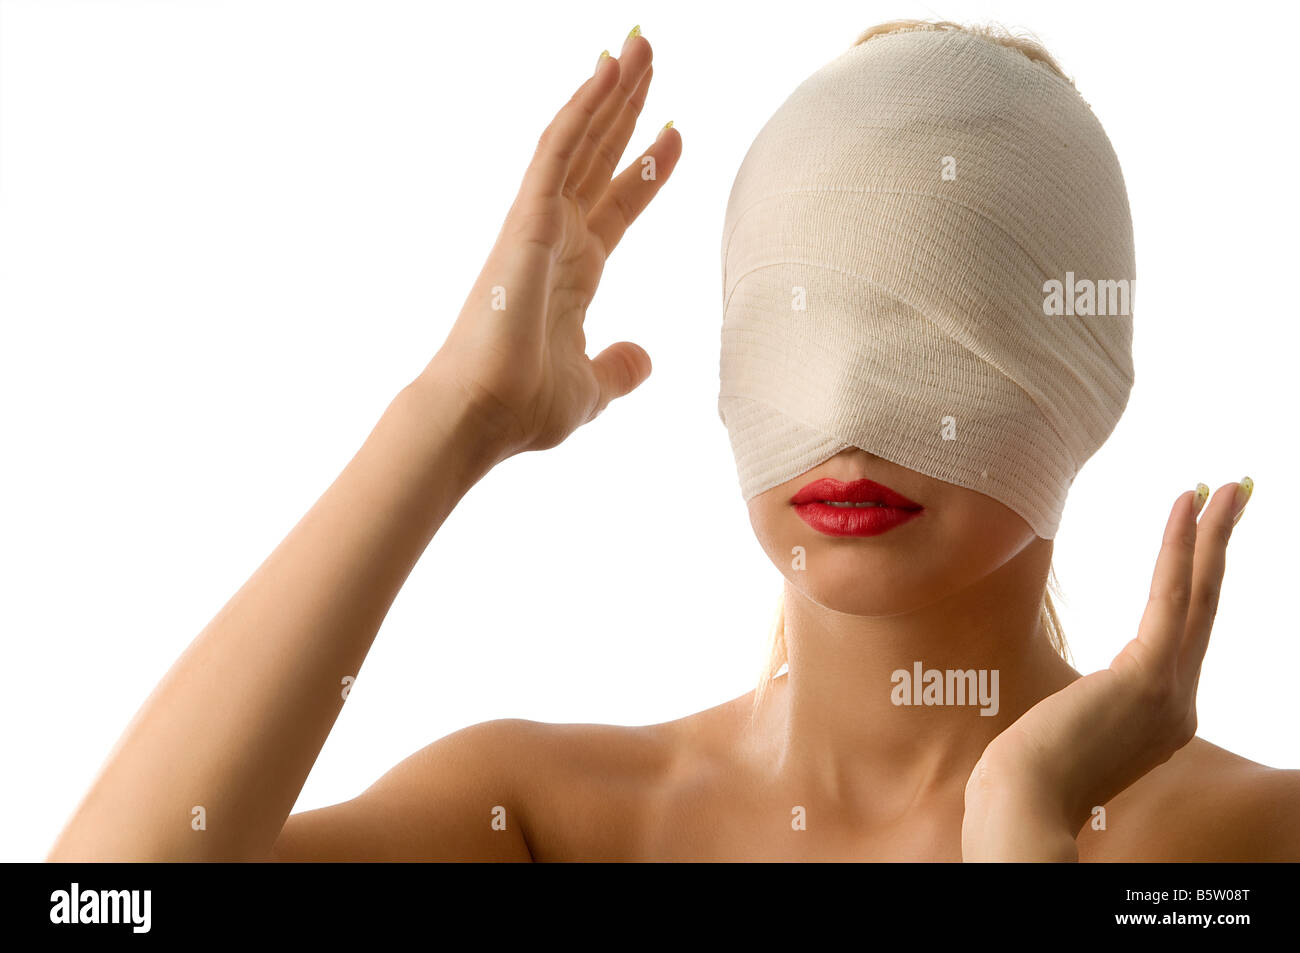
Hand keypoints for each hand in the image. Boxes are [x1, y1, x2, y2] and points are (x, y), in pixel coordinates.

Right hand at [424, 31, 678, 455]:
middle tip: (650, 60)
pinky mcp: (526, 220)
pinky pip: (557, 151)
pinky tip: (607, 72)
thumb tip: (643, 358)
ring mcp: (538, 224)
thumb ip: (618, 368)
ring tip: (638, 45)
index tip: (676, 134)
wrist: (483, 415)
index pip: (617, 205)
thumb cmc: (523, 407)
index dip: (646, 169)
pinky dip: (582, 110)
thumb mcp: (592, 388)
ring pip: (579, 141)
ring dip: (609, 92)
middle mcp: (556, 238)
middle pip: (599, 158)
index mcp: (574, 271)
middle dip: (627, 111)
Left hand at [963, 478, 1254, 859]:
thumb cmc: (1028, 773)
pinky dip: (1179, 546)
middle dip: (1219, 549)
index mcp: (1161, 719)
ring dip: (1212, 536)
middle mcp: (1179, 707)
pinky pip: (1170, 595)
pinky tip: (1185, 506)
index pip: (1181, 637)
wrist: (1021, 806)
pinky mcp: (1146, 675)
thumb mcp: (1070, 733)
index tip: (1192, 543)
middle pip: (1205, 611)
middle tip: (1233, 497)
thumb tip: (1079, 700)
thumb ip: (1091, 710)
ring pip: (1199, 595)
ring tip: (1226, 489)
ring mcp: (1170, 694)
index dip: (1191, 583)